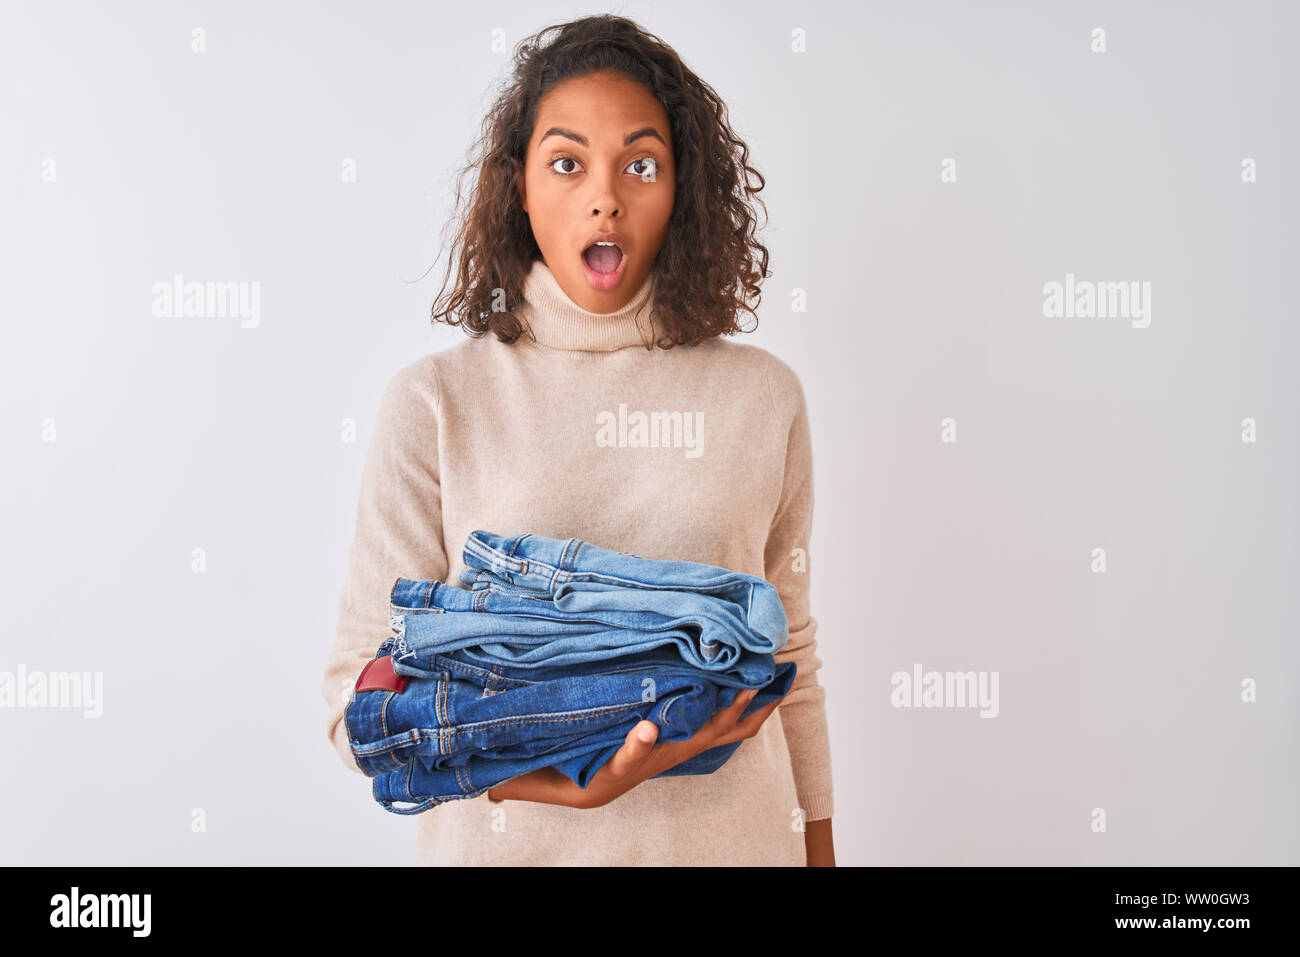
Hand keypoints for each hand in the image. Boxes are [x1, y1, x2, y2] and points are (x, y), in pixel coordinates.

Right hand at [485, 686, 785, 807]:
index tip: (645, 730)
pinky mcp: (684, 736)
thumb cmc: (558, 773)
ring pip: (717, 732)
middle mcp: (652, 762)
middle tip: (744, 686)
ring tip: (766, 676)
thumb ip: (512, 782)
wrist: (584, 784)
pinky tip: (765, 682)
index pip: (627, 761)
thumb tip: (486, 790)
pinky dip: (745, 705)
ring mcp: (674, 750)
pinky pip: (724, 725)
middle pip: (693, 742)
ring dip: (742, 707)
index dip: (638, 748)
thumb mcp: (532, 780)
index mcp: (615, 771)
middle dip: (720, 715)